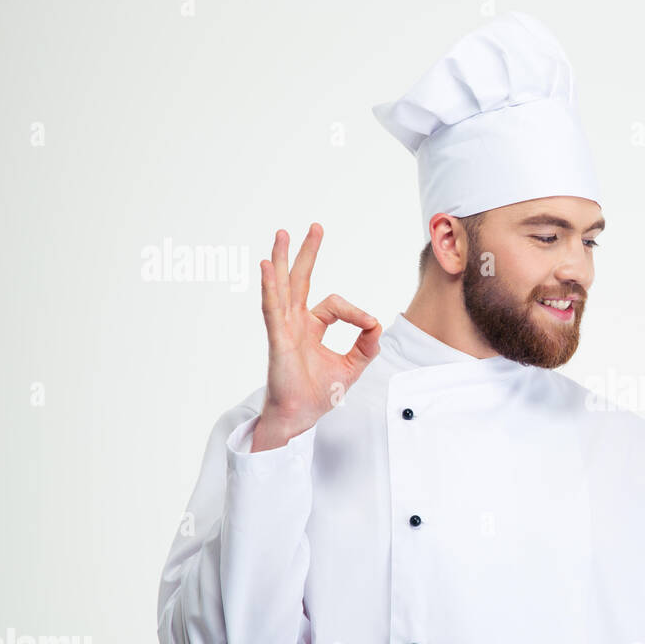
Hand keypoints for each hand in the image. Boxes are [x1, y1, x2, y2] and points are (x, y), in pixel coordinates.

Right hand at [251, 224, 381, 451]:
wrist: (300, 417)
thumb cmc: (317, 394)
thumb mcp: (352, 367)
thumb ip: (366, 346)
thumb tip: (377, 326)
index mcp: (310, 327)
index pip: (333, 304)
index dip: (355, 312)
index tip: (369, 324)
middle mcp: (295, 323)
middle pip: (299, 280)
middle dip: (307, 253)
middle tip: (314, 226)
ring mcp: (283, 329)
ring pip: (282, 287)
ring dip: (281, 259)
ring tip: (282, 234)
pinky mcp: (277, 339)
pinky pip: (272, 308)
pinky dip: (270, 286)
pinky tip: (267, 266)